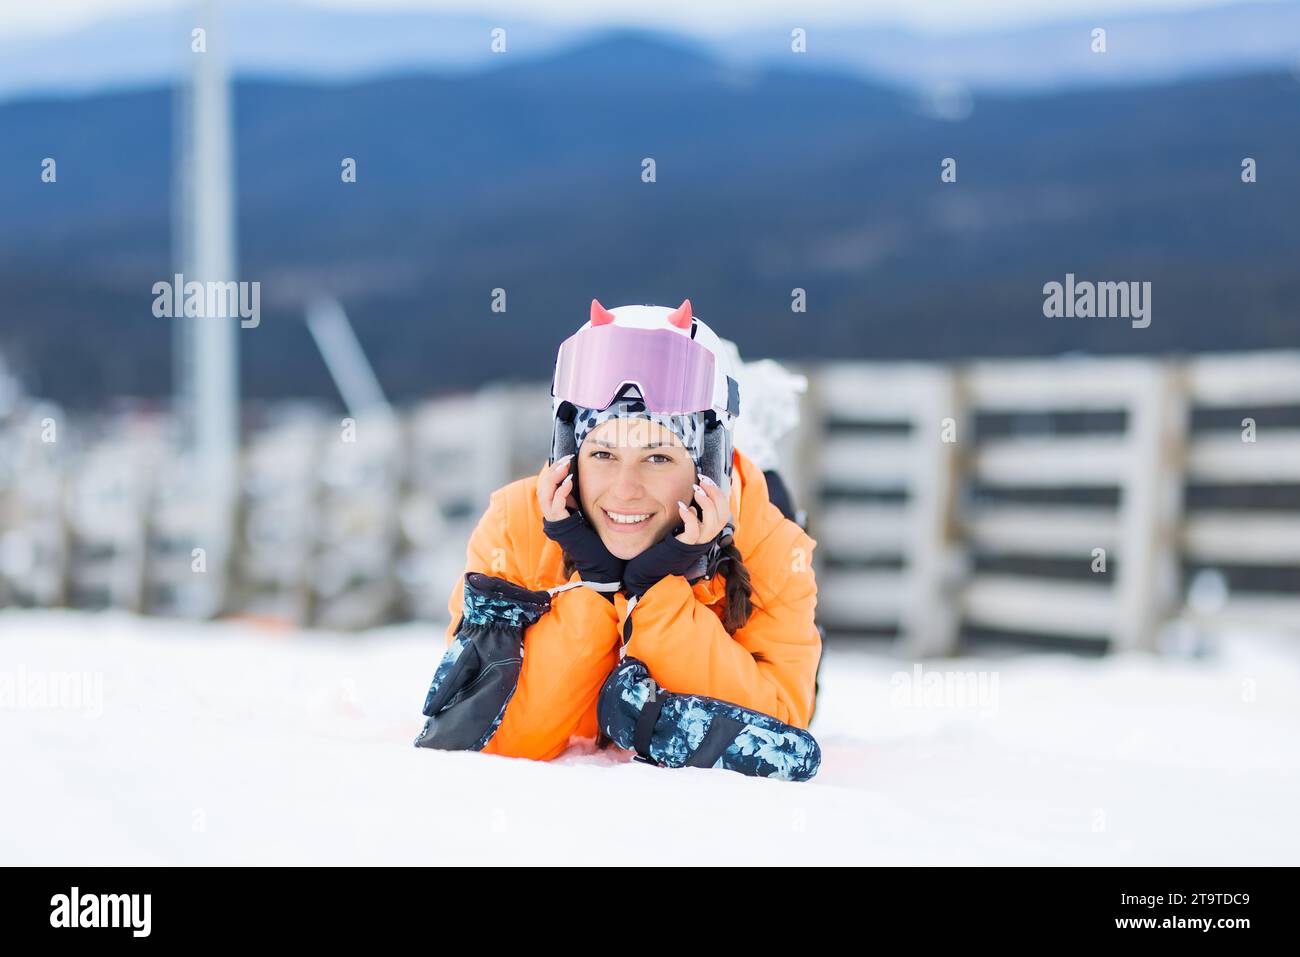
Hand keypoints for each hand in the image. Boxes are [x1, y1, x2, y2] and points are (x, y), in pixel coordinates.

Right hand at [537, 455, 624, 589]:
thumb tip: (585, 477)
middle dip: (553, 470)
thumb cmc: (599, 538)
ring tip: (565, 467)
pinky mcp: (562, 528)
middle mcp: (554, 516)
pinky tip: (570, 483)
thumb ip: (584, 497)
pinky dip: (560, 493)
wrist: (602, 562)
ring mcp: (557, 522)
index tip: (566, 458)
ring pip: (544, 495)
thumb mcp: (591, 511)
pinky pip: (555, 508)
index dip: (554, 470)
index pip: (549, 486)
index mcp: (560, 510)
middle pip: (543, 487)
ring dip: (554, 478)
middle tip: (566, 459)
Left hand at [673, 473, 730, 544]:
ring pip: (712, 524)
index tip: (707, 480)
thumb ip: (700, 505)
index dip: (718, 492)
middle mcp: (709, 534)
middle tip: (702, 483)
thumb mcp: (693, 516)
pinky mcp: (688, 543)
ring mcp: (700, 540)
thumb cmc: (680, 531)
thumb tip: (702, 487)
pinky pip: (693, 532)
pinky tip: (682, 507)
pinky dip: (690, 517)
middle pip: (722, 515)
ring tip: (696, 491)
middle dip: (715, 495)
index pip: (724, 508)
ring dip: (706, 504)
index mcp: (713, 526)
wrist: (666, 551)